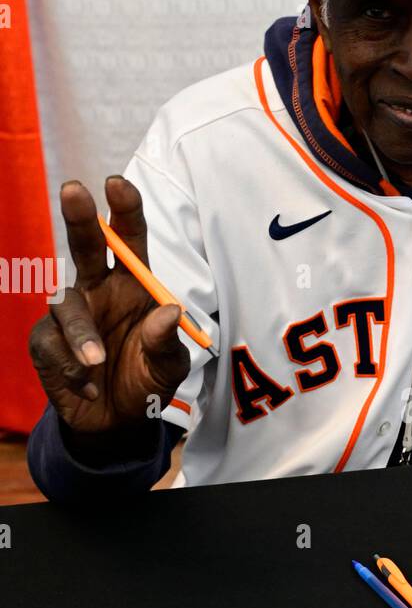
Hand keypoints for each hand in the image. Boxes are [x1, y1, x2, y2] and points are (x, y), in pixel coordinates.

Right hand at [28, 177, 189, 443]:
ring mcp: (70, 315)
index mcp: (132, 285)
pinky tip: (89, 386)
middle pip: (84, 245)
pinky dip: (73, 369)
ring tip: (99, 363)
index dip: (123, 210)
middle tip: (74, 189)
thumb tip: (169, 310)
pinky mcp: (46, 343)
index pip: (128, 239)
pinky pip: (51, 345)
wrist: (118, 424)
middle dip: (79, 216)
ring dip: (82, 334)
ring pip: (64, 304)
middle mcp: (98, 290)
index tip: (117, 184)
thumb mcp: (168, 367)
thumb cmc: (147, 382)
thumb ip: (166, 340)